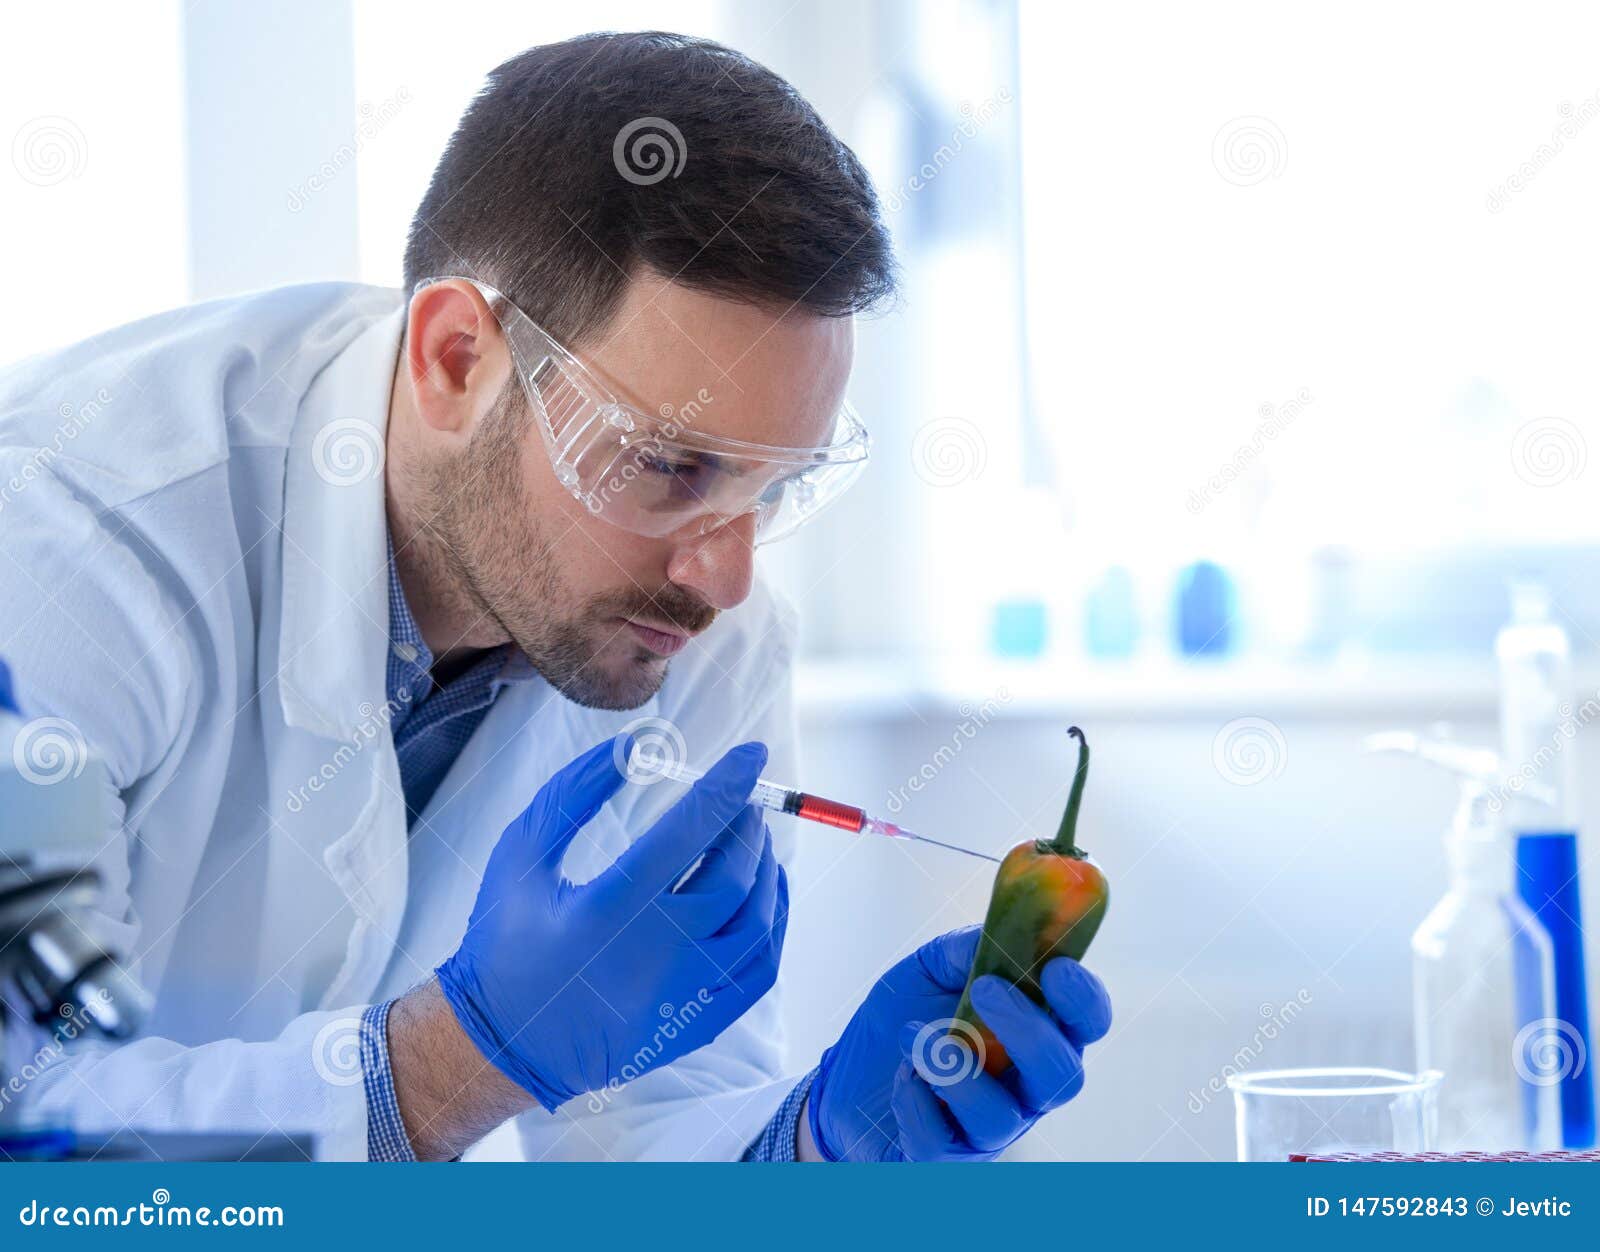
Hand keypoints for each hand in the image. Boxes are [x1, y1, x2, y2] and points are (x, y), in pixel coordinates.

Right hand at [435, 734, 787, 1111]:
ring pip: (756, 924)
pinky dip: (774, 923)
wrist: (500, 1044)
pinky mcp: (694, 1026)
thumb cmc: (504, 940)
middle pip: (731, 877)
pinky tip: (764, 895)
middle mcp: (654, 956)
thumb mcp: (521, 854)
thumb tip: (632, 746)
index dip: (727, 785)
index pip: (689, 831)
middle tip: (742, 801)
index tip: (752, 753)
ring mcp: (680, 997)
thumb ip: (573, 793)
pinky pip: (759, 971)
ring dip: (765, 870)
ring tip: (753, 841)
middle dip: (745, 827)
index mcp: (609, 910)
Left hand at [806, 926, 1109, 1160]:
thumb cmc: (904, 1018)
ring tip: (913, 1036)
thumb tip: (991, 935)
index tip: (1057, 968)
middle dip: (1030, 1031)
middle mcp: (1023, 1088)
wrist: (847, 1075)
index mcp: (1035, 1034)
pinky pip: (939, 1143)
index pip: (1085, 1024)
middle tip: (986, 989)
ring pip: (1000, 1118)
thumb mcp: (928, 969)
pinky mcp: (942, 1157)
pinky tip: (900, 1074)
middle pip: (1062, 1076)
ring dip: (956, 1070)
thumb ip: (963, 950)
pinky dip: (914, 1100)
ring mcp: (986, 1129)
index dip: (1084, 1000)